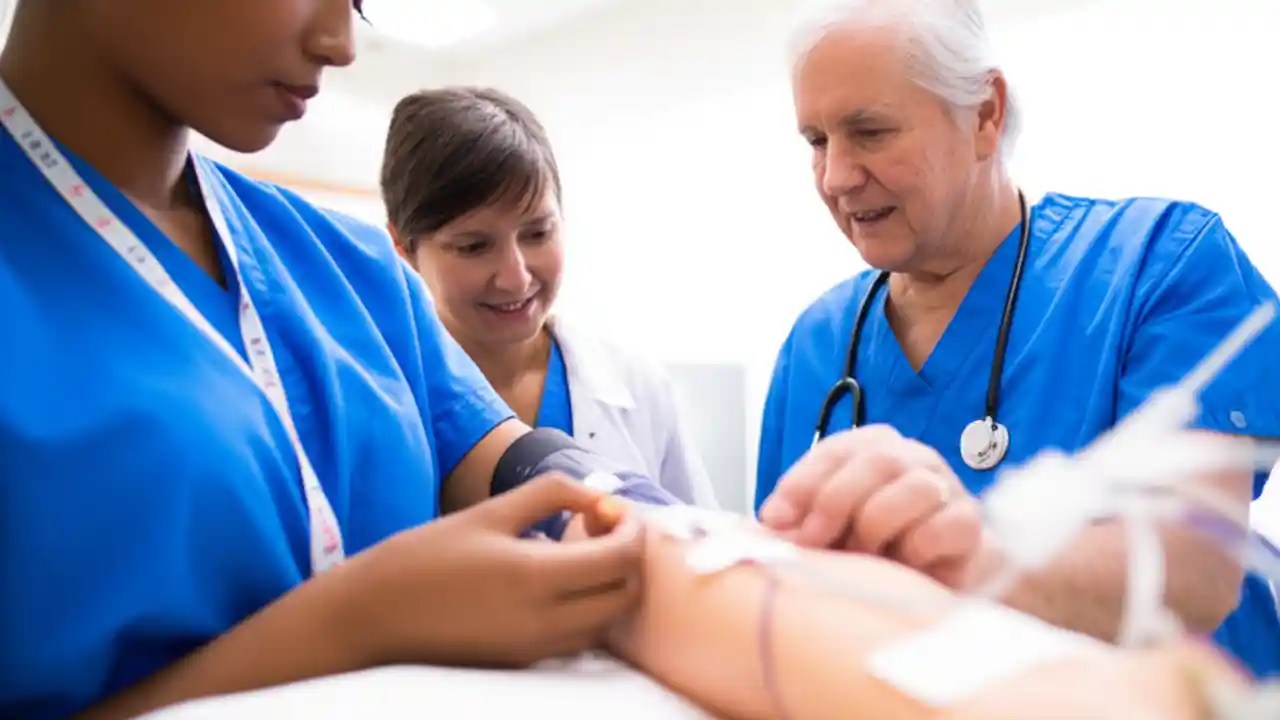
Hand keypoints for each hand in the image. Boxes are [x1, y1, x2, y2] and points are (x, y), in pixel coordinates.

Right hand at [352, 473, 643, 667]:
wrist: (371, 616)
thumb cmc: (424, 556)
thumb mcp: (490, 511)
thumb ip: (553, 494)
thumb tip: (599, 494)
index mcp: (536, 577)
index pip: (623, 558)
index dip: (632, 529)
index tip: (613, 509)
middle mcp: (545, 622)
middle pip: (626, 595)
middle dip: (629, 558)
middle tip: (602, 529)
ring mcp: (535, 649)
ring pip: (607, 621)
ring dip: (610, 585)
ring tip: (578, 552)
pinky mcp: (523, 663)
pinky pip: (577, 637)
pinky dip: (586, 608)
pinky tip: (556, 580)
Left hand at [757, 425, 983, 586]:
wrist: (937, 579)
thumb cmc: (876, 547)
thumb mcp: (829, 530)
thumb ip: (799, 522)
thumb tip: (767, 526)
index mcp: (872, 448)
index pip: (835, 451)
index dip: (802, 483)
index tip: (775, 519)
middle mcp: (911, 457)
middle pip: (877, 460)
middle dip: (836, 501)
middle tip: (814, 541)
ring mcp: (946, 486)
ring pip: (914, 488)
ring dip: (878, 526)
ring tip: (864, 556)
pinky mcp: (969, 523)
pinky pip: (943, 526)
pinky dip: (916, 548)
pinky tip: (904, 566)